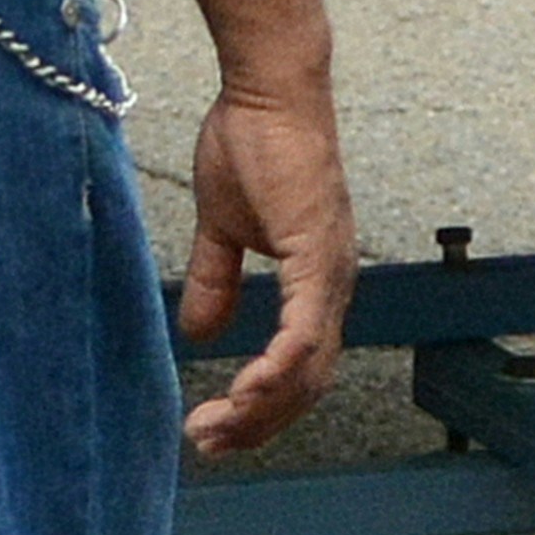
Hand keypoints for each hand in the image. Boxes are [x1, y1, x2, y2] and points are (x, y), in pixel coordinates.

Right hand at [169, 63, 356, 459]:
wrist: (268, 91)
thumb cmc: (251, 144)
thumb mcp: (222, 227)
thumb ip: (217, 280)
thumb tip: (201, 334)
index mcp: (316, 283)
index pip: (298, 367)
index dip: (259, 407)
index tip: (212, 427)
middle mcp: (334, 287)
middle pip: (306, 385)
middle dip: (256, 424)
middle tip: (207, 443)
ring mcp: (332, 274)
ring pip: (307, 370)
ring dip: (261, 408)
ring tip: (215, 427)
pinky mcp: (318, 256)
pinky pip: (304, 331)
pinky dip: (278, 368)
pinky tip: (246, 391)